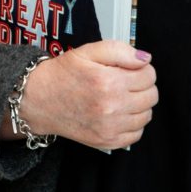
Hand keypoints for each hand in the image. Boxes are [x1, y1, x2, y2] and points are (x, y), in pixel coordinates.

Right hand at [8, 42, 156, 150]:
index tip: (129, 68)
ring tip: (120, 96)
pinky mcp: (108, 141)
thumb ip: (118, 50)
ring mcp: (111, 127)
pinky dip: (133, 123)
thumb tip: (145, 58)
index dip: (141, 68)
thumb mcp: (87, 51)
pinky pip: (137, 134)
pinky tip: (118, 113)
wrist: (38, 100)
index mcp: (108, 81)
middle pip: (151, 96)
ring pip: (147, 115)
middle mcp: (112, 107)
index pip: (149, 75)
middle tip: (125, 81)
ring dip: (139, 104)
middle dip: (142, 85)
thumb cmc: (62, 74)